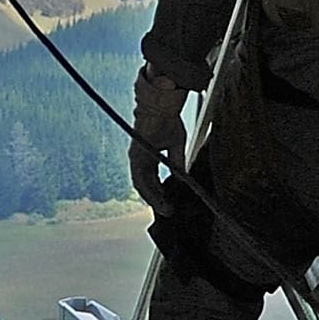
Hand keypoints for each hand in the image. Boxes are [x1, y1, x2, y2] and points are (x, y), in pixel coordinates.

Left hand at [129, 69, 190, 213]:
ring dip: (152, 198)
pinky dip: (148, 190)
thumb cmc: (167, 120)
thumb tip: (182, 177)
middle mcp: (140, 159)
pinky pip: (140, 178)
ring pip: (141, 185)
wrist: (160, 107)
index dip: (159, 192)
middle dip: (156, 200)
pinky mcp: (136, 156)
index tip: (168, 203)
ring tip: (164, 209)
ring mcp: (136, 158)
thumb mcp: (176, 145)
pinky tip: (157, 198)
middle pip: (146, 185)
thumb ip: (177, 161)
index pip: (152, 179)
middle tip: (168, 212)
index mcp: (148, 156)